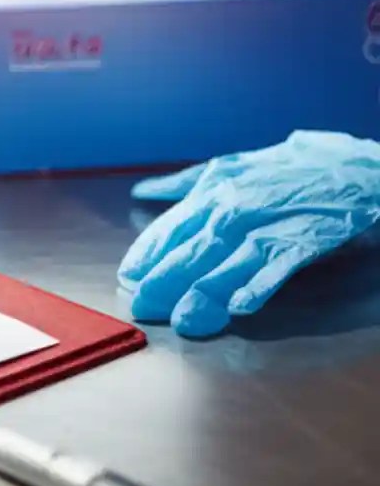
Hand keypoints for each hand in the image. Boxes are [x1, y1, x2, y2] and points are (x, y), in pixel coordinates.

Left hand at [118, 131, 379, 336]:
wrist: (358, 168)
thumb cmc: (292, 169)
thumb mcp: (235, 166)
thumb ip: (187, 184)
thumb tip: (143, 191)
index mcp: (216, 188)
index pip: (172, 226)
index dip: (149, 253)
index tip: (129, 278)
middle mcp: (237, 204)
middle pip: (194, 248)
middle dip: (166, 280)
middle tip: (144, 308)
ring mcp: (271, 221)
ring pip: (229, 259)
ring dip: (205, 290)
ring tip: (185, 319)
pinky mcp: (307, 237)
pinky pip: (278, 264)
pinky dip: (259, 283)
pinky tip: (240, 306)